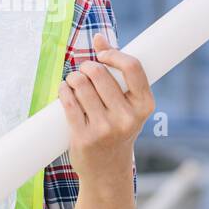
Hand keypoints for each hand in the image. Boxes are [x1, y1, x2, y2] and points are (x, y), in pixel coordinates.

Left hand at [58, 32, 155, 185]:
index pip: (132, 67)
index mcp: (144, 106)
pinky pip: (68, 101)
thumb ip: (116, 70)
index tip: (102, 55)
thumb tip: (99, 38)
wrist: (107, 171)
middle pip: (98, 73)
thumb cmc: (117, 128)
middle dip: (86, 67)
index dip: (113, 54)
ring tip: (74, 84)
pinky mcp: (84, 137)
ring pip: (80, 84)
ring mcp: (105, 129)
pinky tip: (66, 91)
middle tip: (83, 73)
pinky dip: (64, 91)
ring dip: (72, 78)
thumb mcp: (125, 103)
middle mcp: (127, 118)